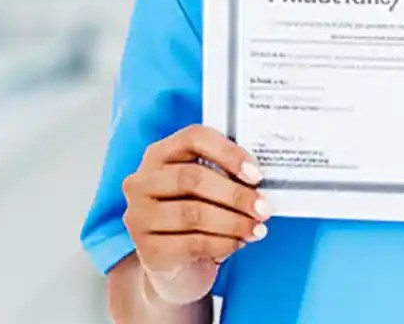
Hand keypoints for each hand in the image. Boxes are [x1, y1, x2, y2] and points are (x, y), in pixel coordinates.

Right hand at [122, 125, 270, 305]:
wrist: (174, 265)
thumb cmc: (194, 216)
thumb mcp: (207, 190)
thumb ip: (226, 176)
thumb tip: (260, 183)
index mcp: (160, 154)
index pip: (193, 138)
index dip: (228, 153)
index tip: (256, 174)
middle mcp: (142, 182)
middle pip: (192, 178)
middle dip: (235, 194)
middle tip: (264, 208)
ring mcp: (140, 216)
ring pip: (193, 213)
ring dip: (233, 222)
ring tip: (257, 229)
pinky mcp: (148, 249)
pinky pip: (192, 244)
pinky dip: (223, 243)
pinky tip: (239, 243)